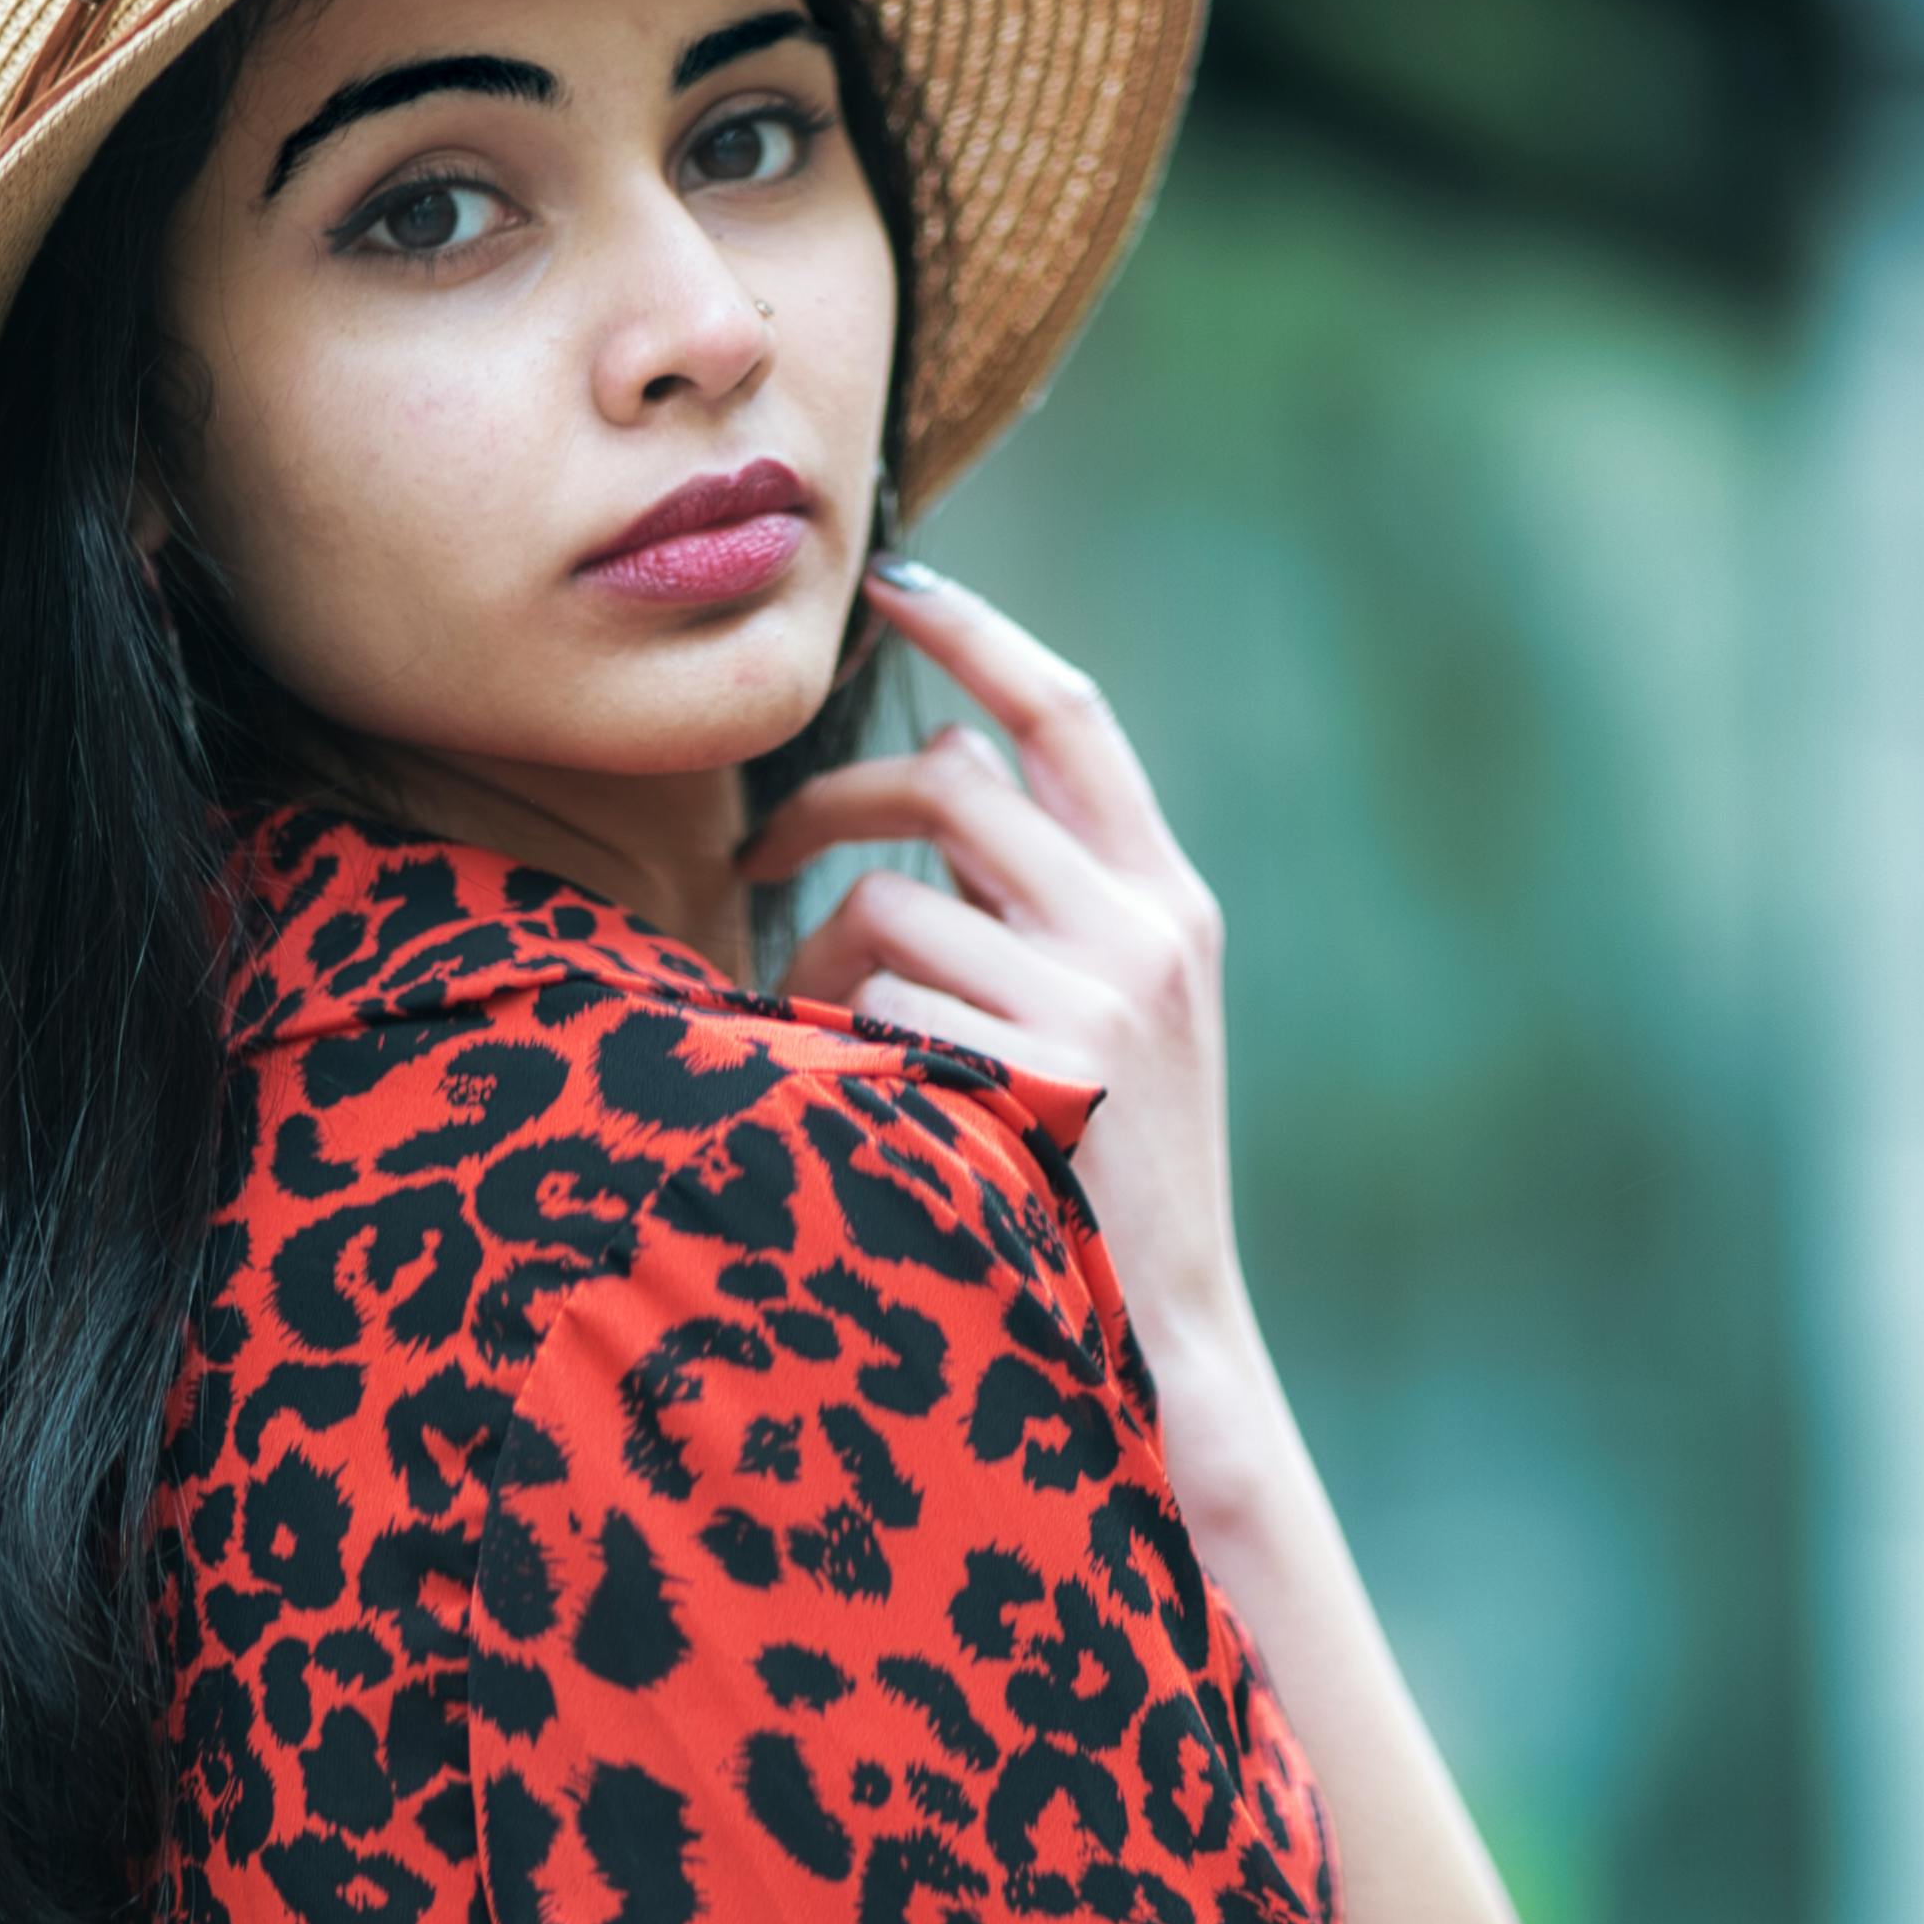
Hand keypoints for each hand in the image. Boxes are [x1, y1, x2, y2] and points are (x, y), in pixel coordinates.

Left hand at [741, 560, 1256, 1423]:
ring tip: (829, 1039)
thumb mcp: (1116, 1017)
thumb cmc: (1106, 1178)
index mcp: (1169, 899)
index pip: (1071, 714)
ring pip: (892, 902)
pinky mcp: (1036, 1067)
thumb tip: (943, 787)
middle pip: (950, 783)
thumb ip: (1048, 903)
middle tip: (754, 852)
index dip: (976, 633)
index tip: (892, 583)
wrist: (1166, 1341)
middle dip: (827, 802)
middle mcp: (1145, 927)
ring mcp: (1095, 997)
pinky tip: (877, 1104)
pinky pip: (881, 1003)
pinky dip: (849, 1041)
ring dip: (827, 959)